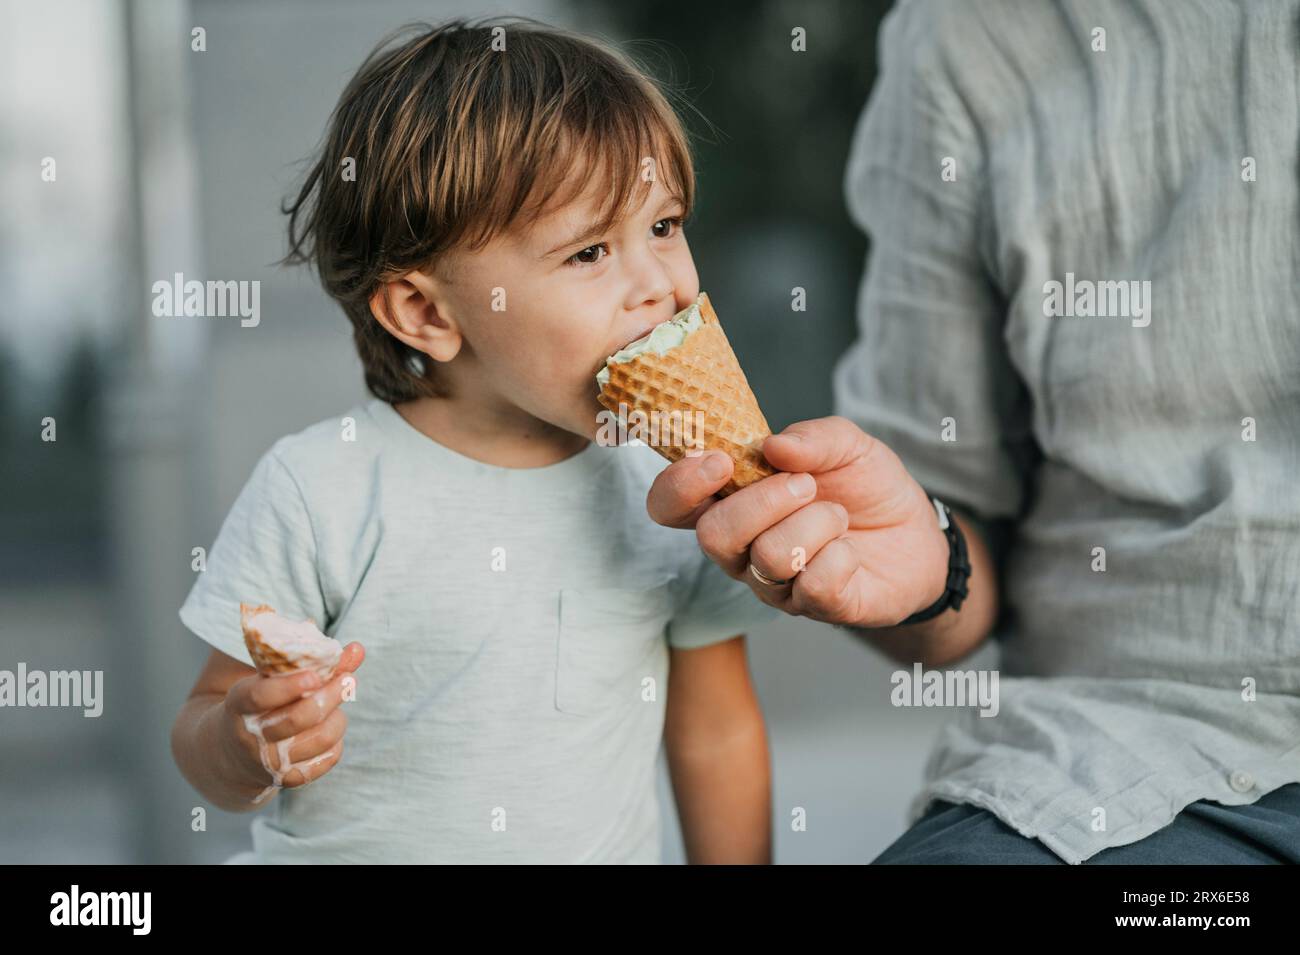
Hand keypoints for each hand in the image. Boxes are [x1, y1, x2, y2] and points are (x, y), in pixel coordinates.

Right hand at [218, 642, 364, 798]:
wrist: (232, 754)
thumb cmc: (259, 704)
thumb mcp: (270, 680)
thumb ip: (312, 663)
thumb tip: (358, 649)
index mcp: (239, 704)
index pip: (260, 696)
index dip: (288, 687)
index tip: (314, 676)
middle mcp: (252, 736)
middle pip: (298, 719)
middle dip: (329, 697)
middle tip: (350, 680)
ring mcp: (270, 761)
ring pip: (320, 738)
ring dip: (337, 718)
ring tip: (337, 707)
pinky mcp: (289, 779)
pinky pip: (328, 757)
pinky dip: (337, 740)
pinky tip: (329, 728)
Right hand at [646, 417, 948, 627]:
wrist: (919, 534)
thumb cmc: (867, 489)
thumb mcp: (848, 445)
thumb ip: (812, 437)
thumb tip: (772, 446)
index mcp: (732, 502)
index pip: (670, 506)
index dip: (678, 486)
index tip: (720, 462)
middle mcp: (741, 548)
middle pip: (714, 535)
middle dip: (764, 501)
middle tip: (806, 485)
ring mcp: (773, 583)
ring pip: (768, 557)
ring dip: (815, 523)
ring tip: (838, 517)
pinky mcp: (813, 608)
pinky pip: (813, 583)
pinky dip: (841, 556)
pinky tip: (850, 552)